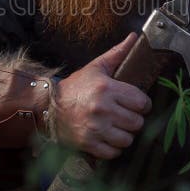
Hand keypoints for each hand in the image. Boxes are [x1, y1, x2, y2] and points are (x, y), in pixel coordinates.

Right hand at [53, 32, 152, 159]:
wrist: (47, 106)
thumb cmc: (75, 87)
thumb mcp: (95, 68)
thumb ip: (117, 54)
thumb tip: (134, 38)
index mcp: (107, 88)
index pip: (142, 102)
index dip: (142, 104)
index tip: (136, 104)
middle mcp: (103, 109)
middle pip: (137, 122)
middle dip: (134, 119)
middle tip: (126, 116)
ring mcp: (95, 128)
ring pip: (127, 139)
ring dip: (124, 135)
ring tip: (117, 127)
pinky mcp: (88, 143)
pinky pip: (113, 152)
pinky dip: (113, 148)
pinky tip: (108, 138)